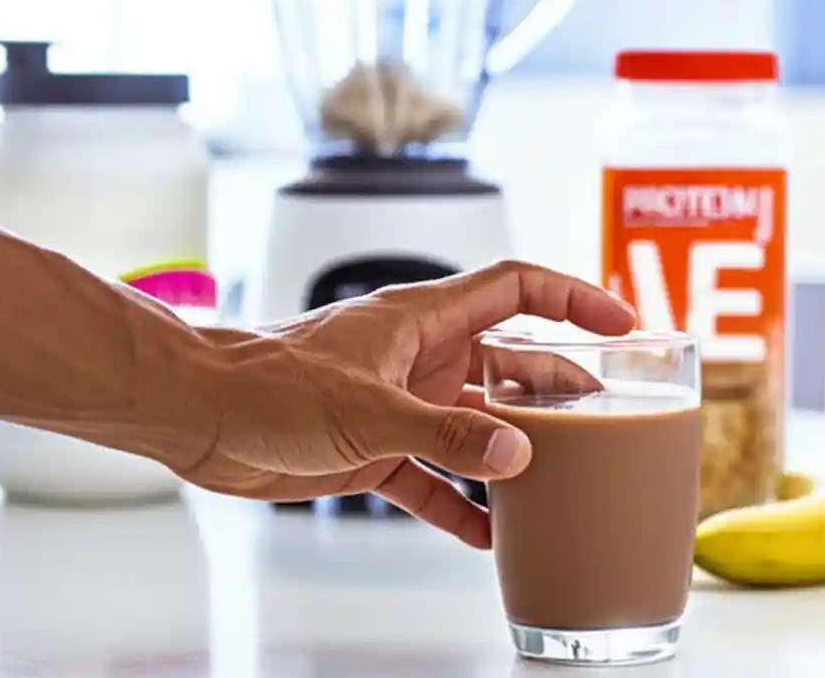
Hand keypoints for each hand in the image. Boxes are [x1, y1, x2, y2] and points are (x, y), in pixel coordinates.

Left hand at [177, 261, 634, 547]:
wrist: (201, 416)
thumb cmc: (268, 384)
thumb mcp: (370, 409)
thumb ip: (448, 433)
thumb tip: (516, 455)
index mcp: (422, 320)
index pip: (516, 289)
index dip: (574, 299)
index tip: (622, 323)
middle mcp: (418, 357)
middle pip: (508, 362)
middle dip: (557, 387)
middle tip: (606, 415)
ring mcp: (399, 403)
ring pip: (476, 423)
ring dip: (513, 450)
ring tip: (560, 479)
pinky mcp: (374, 448)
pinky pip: (433, 476)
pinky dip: (459, 504)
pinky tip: (487, 535)